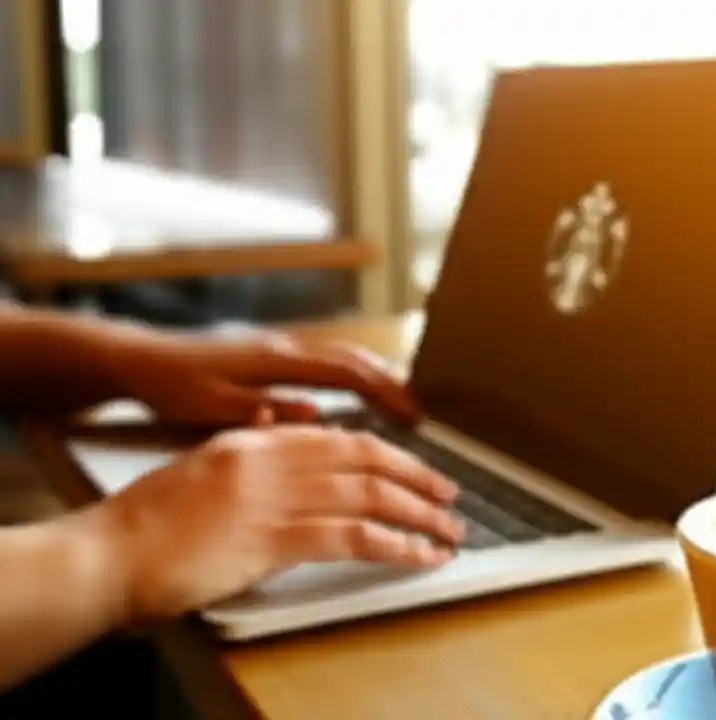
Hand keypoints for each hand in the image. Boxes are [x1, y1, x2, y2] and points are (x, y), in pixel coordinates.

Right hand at [88, 424, 464, 624]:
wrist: (107, 552)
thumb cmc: (146, 524)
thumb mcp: (204, 474)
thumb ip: (252, 464)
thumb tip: (292, 470)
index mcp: (254, 440)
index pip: (337, 437)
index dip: (385, 451)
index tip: (413, 467)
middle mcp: (270, 459)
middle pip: (364, 458)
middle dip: (415, 477)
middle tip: (449, 496)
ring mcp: (272, 497)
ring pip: (369, 495)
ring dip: (418, 515)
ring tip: (449, 531)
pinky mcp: (272, 539)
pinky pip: (354, 538)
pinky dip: (397, 547)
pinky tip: (420, 556)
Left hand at [105, 329, 421, 425]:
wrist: (136, 359)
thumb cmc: (169, 386)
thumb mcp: (210, 406)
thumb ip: (264, 412)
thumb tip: (318, 415)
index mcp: (277, 360)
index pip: (348, 372)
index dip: (387, 394)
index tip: (416, 418)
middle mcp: (286, 348)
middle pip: (356, 360)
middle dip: (393, 386)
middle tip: (422, 414)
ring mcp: (281, 349)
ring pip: (344, 359)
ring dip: (377, 380)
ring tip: (402, 406)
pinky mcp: (272, 357)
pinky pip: (327, 363)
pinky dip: (354, 378)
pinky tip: (357, 398)